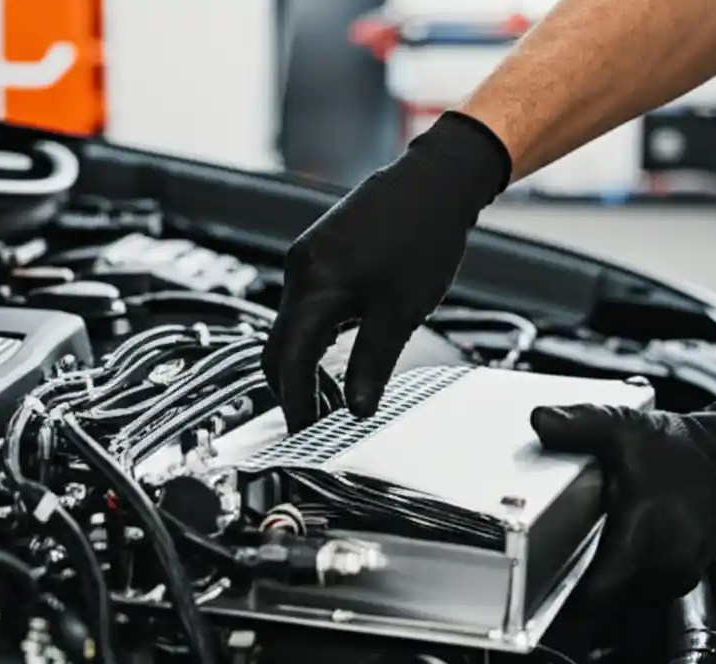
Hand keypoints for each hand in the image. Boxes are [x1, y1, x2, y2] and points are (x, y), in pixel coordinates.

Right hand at [263, 112, 510, 430]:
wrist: (436, 180)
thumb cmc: (422, 233)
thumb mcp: (400, 311)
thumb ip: (373, 364)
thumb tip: (358, 409)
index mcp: (313, 284)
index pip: (287, 361)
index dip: (295, 403)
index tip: (307, 431)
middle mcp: (301, 270)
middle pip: (279, 346)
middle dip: (294, 388)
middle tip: (316, 421)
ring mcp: (309, 259)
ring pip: (293, 326)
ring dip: (307, 364)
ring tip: (334, 396)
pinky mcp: (322, 254)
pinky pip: (306, 306)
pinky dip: (316, 338)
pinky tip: (341, 352)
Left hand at [530, 382, 715, 602]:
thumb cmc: (676, 449)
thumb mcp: (623, 428)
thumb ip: (581, 426)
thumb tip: (541, 419)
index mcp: (646, 535)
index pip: (596, 593)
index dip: (565, 594)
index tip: (542, 579)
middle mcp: (667, 564)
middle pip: (605, 599)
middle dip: (580, 580)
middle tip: (564, 548)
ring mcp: (678, 576)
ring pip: (624, 597)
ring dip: (606, 578)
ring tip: (596, 544)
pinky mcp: (683, 580)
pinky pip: (643, 590)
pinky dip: (627, 575)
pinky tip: (620, 547)